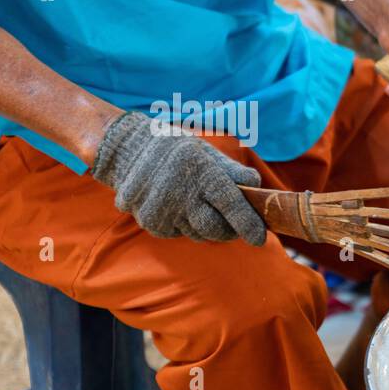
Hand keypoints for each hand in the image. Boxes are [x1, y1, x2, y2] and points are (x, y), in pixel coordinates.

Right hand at [91, 112, 266, 244]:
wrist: (128, 151)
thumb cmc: (177, 151)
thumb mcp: (208, 153)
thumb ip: (235, 173)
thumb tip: (258, 189)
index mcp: (201, 172)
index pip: (231, 205)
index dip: (248, 224)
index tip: (260, 238)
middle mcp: (181, 193)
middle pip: (216, 229)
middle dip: (229, 230)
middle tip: (231, 222)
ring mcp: (164, 211)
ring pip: (199, 234)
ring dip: (206, 227)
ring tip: (198, 206)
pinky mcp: (152, 223)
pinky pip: (180, 234)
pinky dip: (185, 225)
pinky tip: (178, 207)